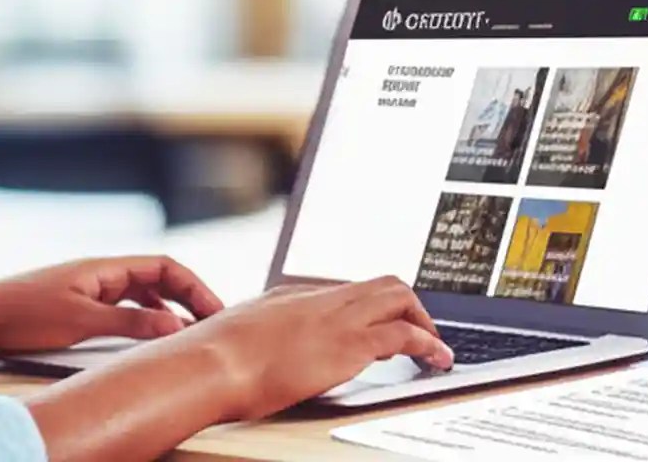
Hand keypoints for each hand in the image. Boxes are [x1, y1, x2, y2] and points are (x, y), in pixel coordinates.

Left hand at [0, 256, 224, 354]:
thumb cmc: (22, 315)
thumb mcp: (82, 322)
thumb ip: (131, 322)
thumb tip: (176, 326)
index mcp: (105, 268)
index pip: (165, 267)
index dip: (194, 287)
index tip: (215, 311)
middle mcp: (101, 274)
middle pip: (158, 279)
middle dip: (187, 298)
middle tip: (210, 324)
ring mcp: (89, 290)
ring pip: (141, 295)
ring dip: (167, 310)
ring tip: (185, 334)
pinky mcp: (77, 307)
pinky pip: (122, 309)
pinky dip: (143, 320)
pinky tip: (146, 339)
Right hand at [152, 276, 453, 419]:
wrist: (210, 364)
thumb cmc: (210, 360)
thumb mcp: (234, 340)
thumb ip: (253, 341)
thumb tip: (249, 356)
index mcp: (291, 296)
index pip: (345, 292)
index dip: (370, 309)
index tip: (381, 325)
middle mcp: (319, 298)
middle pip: (381, 284)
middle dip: (407, 306)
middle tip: (420, 332)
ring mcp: (336, 317)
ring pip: (399, 297)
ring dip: (424, 321)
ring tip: (437, 348)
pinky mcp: (349, 344)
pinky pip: (404, 335)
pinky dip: (428, 344)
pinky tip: (436, 360)